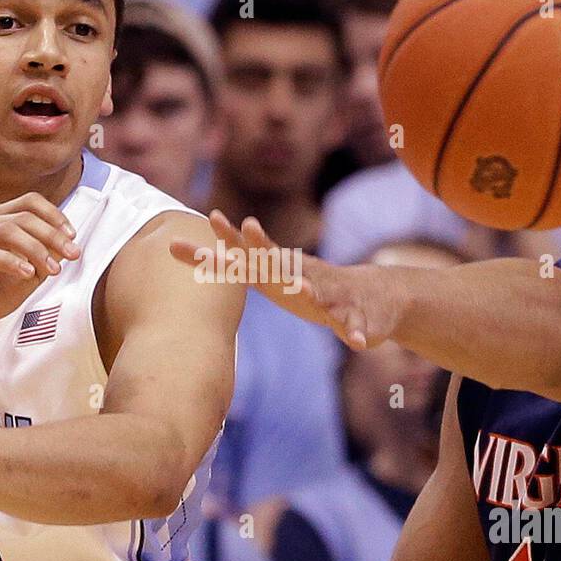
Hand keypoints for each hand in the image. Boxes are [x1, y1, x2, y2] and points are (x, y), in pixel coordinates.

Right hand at [0, 192, 79, 345]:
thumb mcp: (31, 274)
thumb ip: (47, 256)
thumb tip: (67, 241)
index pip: (29, 203)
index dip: (55, 216)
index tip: (72, 236)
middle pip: (23, 217)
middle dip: (53, 236)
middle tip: (72, 254)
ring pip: (7, 231)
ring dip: (36, 249)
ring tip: (52, 270)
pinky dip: (12, 261)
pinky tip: (27, 273)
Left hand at [170, 210, 403, 349]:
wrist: (378, 298)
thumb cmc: (313, 290)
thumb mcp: (273, 280)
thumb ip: (234, 266)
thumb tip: (182, 252)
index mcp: (280, 273)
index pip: (246, 255)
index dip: (226, 241)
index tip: (208, 219)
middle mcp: (304, 277)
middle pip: (278, 262)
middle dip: (264, 246)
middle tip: (249, 227)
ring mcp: (332, 294)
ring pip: (319, 291)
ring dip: (311, 289)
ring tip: (304, 289)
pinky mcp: (356, 317)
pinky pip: (353, 326)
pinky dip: (354, 332)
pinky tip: (354, 341)